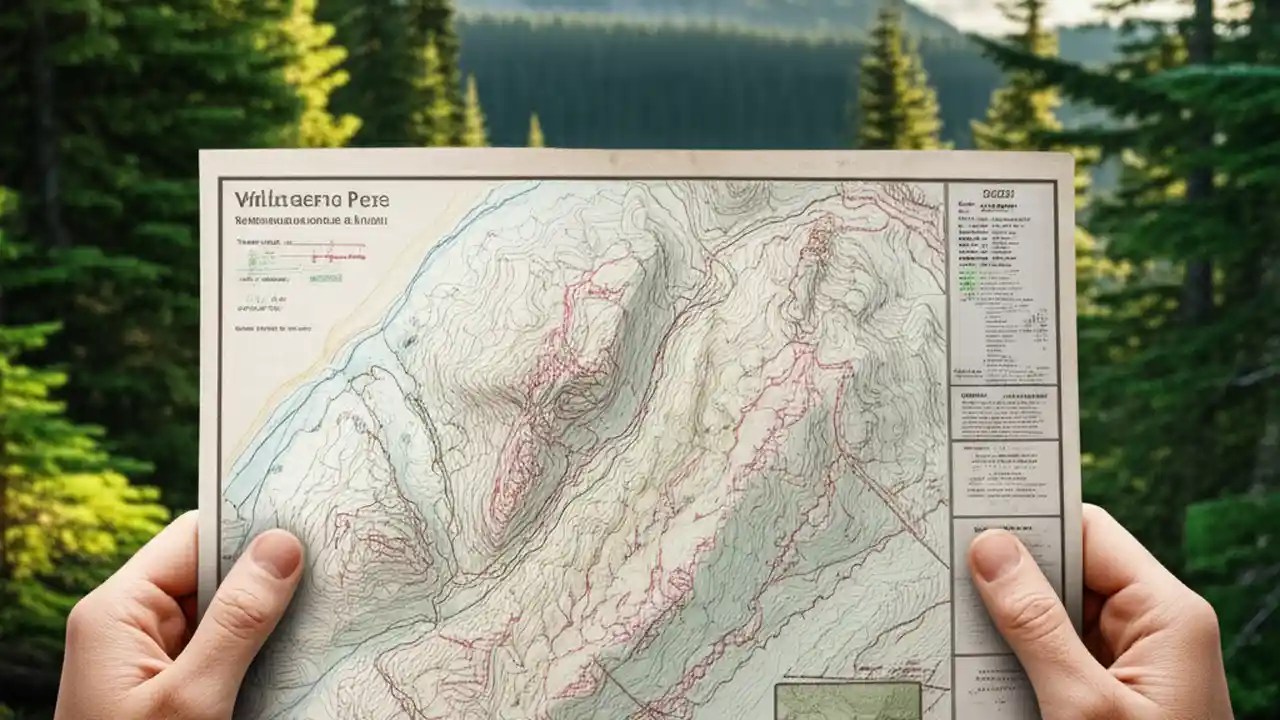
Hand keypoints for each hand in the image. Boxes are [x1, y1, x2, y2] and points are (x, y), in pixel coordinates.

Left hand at [54, 511, 303, 719]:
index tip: (309, 525)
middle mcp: (129, 626)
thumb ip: (239, 621)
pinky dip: (259, 652)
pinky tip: (298, 656)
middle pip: (212, 574)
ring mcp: (149, 660)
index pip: (192, 538)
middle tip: (331, 574)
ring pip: (223, 614)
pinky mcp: (168, 690)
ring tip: (324, 615)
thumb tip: (282, 546)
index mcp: (116, 612)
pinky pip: (221, 652)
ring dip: (269, 620)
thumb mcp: (194, 699)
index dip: (248, 528)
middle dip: (268, 577)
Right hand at [968, 503, 1233, 719]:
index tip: (968, 510)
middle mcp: (1153, 629)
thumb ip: (1033, 624)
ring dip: (1004, 620)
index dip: (1031, 518)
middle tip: (943, 564)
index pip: (1089, 533)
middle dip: (1008, 572)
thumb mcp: (1081, 705)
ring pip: (1054, 615)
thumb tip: (991, 548)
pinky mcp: (1111, 695)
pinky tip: (972, 660)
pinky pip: (1056, 656)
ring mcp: (1132, 664)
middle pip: (1067, 572)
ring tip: (947, 615)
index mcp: (1167, 614)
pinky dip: (1015, 656)